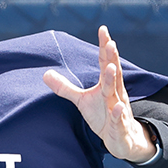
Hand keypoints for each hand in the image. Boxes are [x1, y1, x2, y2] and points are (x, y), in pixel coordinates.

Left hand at [41, 24, 157, 163]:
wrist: (122, 139)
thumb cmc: (103, 115)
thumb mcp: (82, 100)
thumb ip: (65, 87)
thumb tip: (45, 74)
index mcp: (107, 84)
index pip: (105, 62)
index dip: (104, 46)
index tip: (102, 29)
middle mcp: (115, 93)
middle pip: (113, 73)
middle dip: (112, 58)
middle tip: (110, 42)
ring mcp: (119, 108)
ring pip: (117, 93)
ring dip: (114, 80)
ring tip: (112, 68)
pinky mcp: (119, 125)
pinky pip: (119, 119)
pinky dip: (119, 113)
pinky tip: (118, 106)